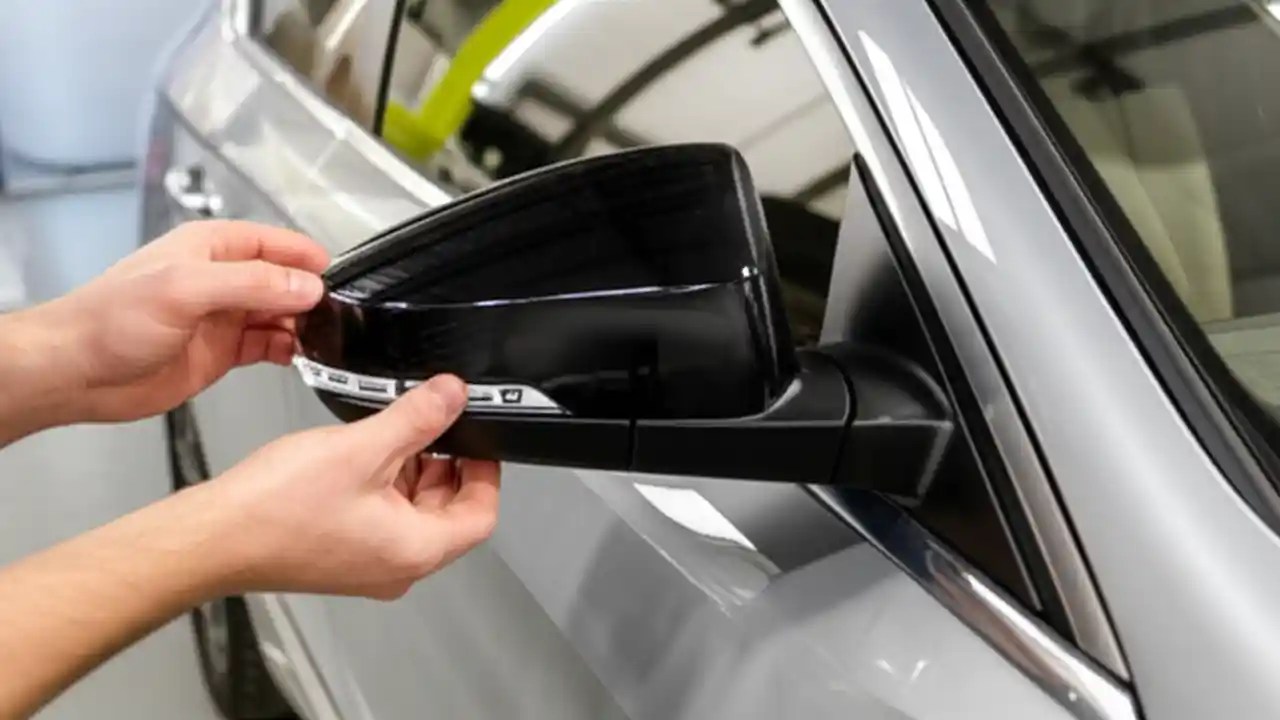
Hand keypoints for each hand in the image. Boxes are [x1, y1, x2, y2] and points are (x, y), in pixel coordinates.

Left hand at [33, 220, 328, 422]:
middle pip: (280, 279)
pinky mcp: (221, 352)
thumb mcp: (186, 290)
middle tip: (332, 314)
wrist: (77, 372)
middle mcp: (219, 280)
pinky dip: (286, 350)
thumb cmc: (113, 320)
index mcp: (209, 249)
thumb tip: (306, 287)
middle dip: (307, 294)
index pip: (270, 241)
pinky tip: (297, 356)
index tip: (334, 272)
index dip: (302, 254)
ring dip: (300, 324)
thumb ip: (251, 285)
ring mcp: (222, 317)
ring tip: (318, 338)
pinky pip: (267, 345)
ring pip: (278, 314)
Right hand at [194, 375, 500, 599]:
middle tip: (432, 422)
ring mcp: (368, 564)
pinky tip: (361, 452)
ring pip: (414, 512)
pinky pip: (382, 517)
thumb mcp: (362, 448)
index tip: (477, 436)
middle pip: (449, 512)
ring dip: (412, 470)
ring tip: (391, 430)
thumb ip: (417, 418)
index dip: (486, 471)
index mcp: (416, 550)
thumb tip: (453, 395)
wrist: (213, 537)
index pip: (481, 514)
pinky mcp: (341, 554)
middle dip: (446, 464)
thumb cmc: (276, 509)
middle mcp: (398, 567)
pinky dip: (383, 483)